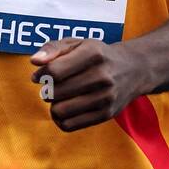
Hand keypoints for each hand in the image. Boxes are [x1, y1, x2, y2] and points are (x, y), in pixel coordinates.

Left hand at [28, 38, 148, 131]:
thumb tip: (34, 63)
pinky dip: (60, 119)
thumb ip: (52, 48)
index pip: (54, 71)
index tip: (39, 76)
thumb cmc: (98, 54)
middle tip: (51, 87)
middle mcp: (102, 75)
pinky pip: (69, 125)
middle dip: (46, 90)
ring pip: (60, 111)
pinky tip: (64, 109)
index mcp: (93, 53)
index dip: (41, 75)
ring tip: (58, 98)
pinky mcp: (106, 114)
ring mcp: (106, 97)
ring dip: (53, 105)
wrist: (134, 69)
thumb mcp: (77, 43)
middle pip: (55, 92)